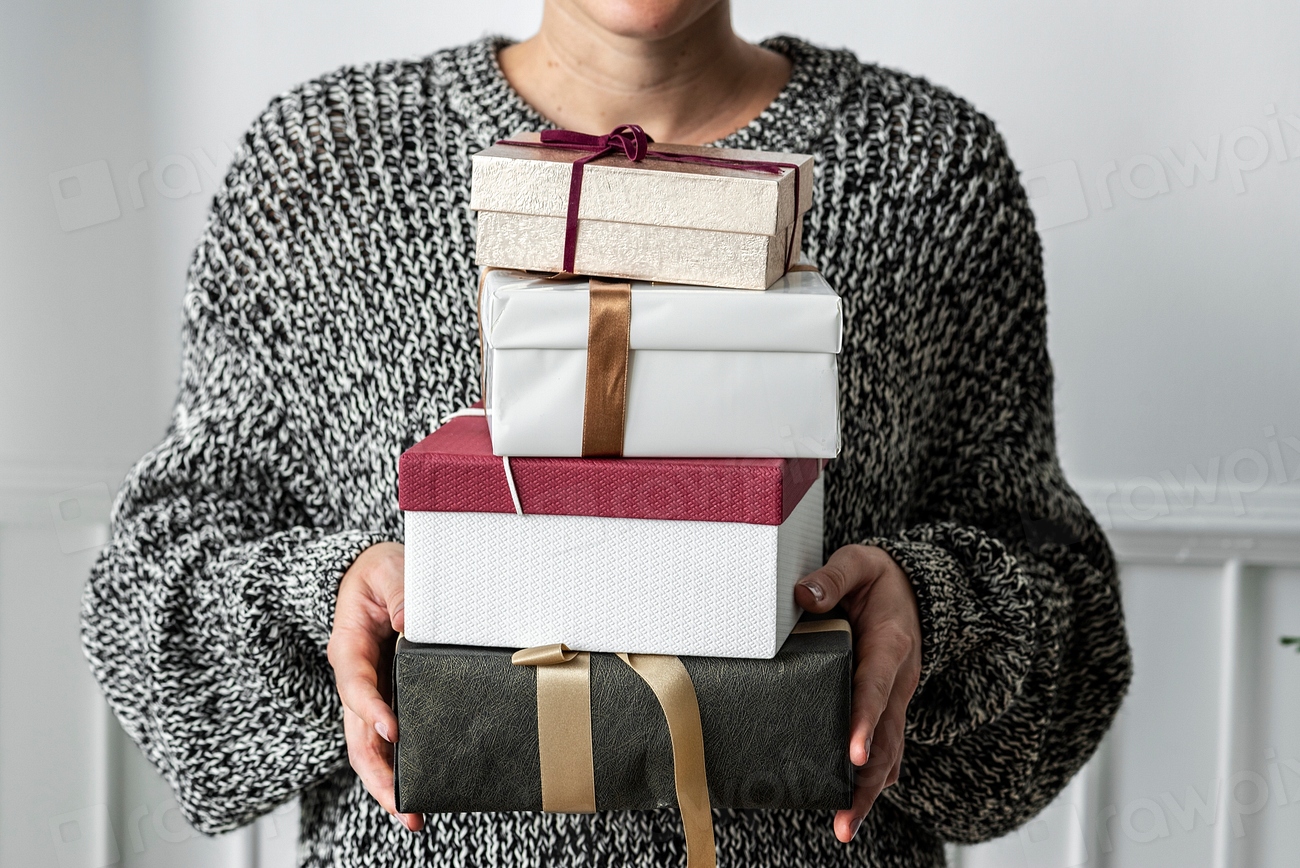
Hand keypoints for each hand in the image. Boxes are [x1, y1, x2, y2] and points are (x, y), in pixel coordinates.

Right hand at [326, 542, 422, 830]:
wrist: (371, 574)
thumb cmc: (378, 572)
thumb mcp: (388, 570)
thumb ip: (398, 592)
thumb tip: (407, 621)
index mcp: (348, 647)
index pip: (355, 686)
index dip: (370, 709)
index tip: (392, 729)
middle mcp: (355, 678)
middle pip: (357, 736)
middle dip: (376, 774)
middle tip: (403, 806)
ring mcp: (369, 693)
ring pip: (368, 747)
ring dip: (387, 783)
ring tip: (412, 815)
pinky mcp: (386, 699)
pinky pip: (387, 738)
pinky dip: (398, 765)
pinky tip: (420, 789)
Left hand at [794, 544, 921, 842]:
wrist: (916, 590)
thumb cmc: (877, 578)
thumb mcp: (859, 563)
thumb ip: (834, 576)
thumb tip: (805, 596)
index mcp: (892, 644)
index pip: (877, 686)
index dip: (866, 719)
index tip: (855, 754)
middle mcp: (900, 680)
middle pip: (887, 737)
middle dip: (868, 779)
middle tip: (846, 817)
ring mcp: (896, 700)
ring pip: (888, 753)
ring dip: (869, 791)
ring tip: (844, 826)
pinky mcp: (887, 710)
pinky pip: (884, 749)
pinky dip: (871, 780)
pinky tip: (850, 806)